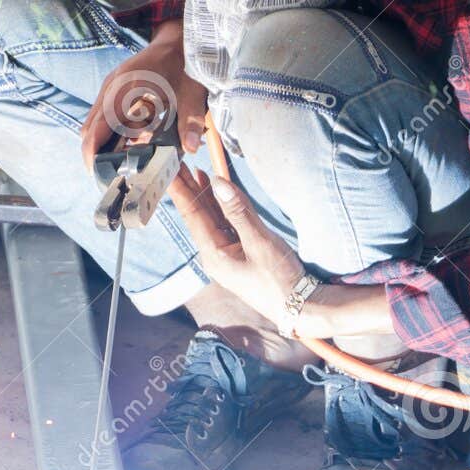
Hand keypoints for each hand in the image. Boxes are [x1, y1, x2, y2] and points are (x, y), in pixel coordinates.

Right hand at [81, 21, 207, 169]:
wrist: (177, 43)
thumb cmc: (183, 65)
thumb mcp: (192, 92)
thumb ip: (190, 119)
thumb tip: (190, 147)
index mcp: (126, 86)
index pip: (101, 123)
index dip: (94, 150)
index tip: (96, 172)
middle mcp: (111, 88)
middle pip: (90, 128)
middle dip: (99, 153)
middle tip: (119, 173)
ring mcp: (110, 91)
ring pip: (97, 126)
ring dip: (113, 143)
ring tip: (140, 146)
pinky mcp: (113, 95)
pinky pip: (106, 121)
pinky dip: (118, 134)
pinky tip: (142, 134)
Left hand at [168, 164, 306, 325]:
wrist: (299, 306)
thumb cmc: (279, 279)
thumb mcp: (259, 241)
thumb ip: (238, 211)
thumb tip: (218, 183)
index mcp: (214, 255)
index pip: (192, 215)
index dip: (181, 190)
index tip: (170, 169)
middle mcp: (215, 256)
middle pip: (198, 217)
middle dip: (189, 190)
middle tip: (179, 162)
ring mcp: (227, 256)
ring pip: (212, 221)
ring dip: (205, 197)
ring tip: (195, 172)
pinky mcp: (240, 255)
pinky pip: (226, 227)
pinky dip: (221, 209)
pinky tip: (218, 195)